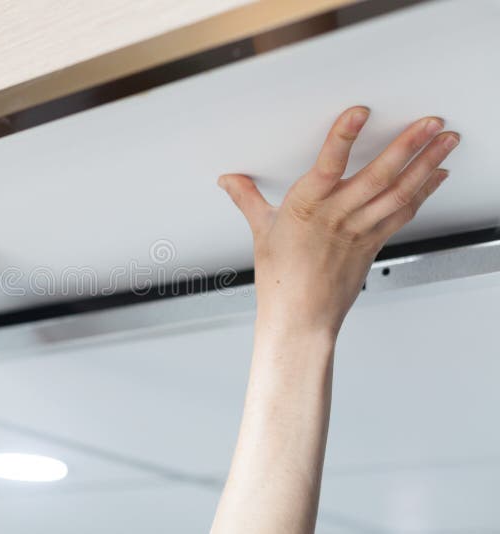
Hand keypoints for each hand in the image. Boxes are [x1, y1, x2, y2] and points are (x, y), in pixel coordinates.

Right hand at [219, 107, 458, 337]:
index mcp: (305, 208)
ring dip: (426, 165)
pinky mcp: (373, 243)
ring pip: (398, 192)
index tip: (359, 113)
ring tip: (445, 140)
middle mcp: (336, 216)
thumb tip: (230, 180)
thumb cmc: (282, 280)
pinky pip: (403, 213)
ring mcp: (359, 230)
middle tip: (430, 122)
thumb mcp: (261, 232)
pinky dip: (424, 192)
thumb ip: (248, 198)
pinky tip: (437, 173)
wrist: (300, 318)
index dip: (343, 138)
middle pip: (377, 177)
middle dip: (407, 146)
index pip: (326, 166)